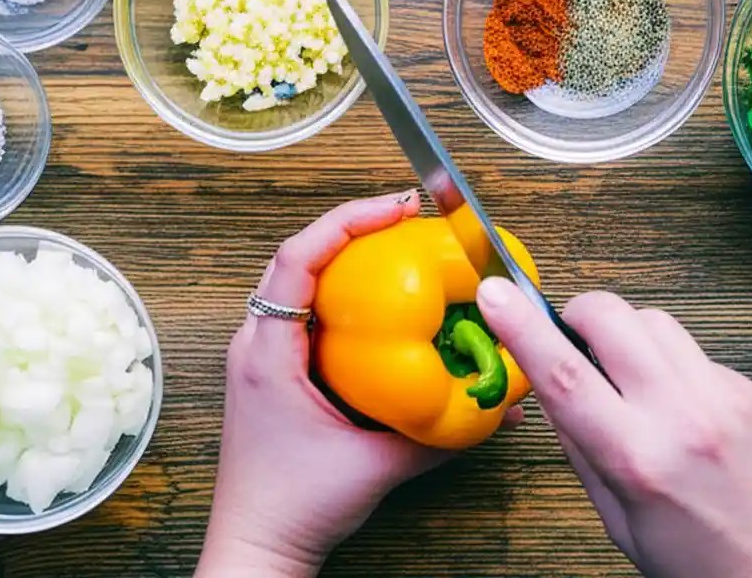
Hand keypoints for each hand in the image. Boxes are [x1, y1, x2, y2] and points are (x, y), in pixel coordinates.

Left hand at [197, 191, 449, 576]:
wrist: (257, 546)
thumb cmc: (294, 508)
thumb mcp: (377, 465)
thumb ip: (439, 434)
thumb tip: (495, 409)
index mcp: (267, 356)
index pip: (297, 260)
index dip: (347, 222)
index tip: (398, 208)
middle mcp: (256, 346)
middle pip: (297, 257)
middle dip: (352, 226)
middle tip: (407, 215)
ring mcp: (261, 357)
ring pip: (298, 281)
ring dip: (344, 255)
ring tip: (395, 241)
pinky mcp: (274, 371)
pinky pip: (305, 312)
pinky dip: (341, 292)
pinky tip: (378, 299)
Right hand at [476, 279, 751, 577]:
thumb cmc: (707, 566)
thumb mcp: (620, 523)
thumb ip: (581, 451)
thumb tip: (553, 393)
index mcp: (639, 459)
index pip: (563, 374)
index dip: (521, 327)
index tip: (495, 295)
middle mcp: (685, 417)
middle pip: (611, 318)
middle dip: (577, 313)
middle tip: (570, 338)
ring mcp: (725, 396)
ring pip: (654, 320)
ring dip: (625, 334)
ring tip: (628, 378)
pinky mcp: (751, 390)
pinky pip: (693, 351)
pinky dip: (669, 364)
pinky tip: (676, 405)